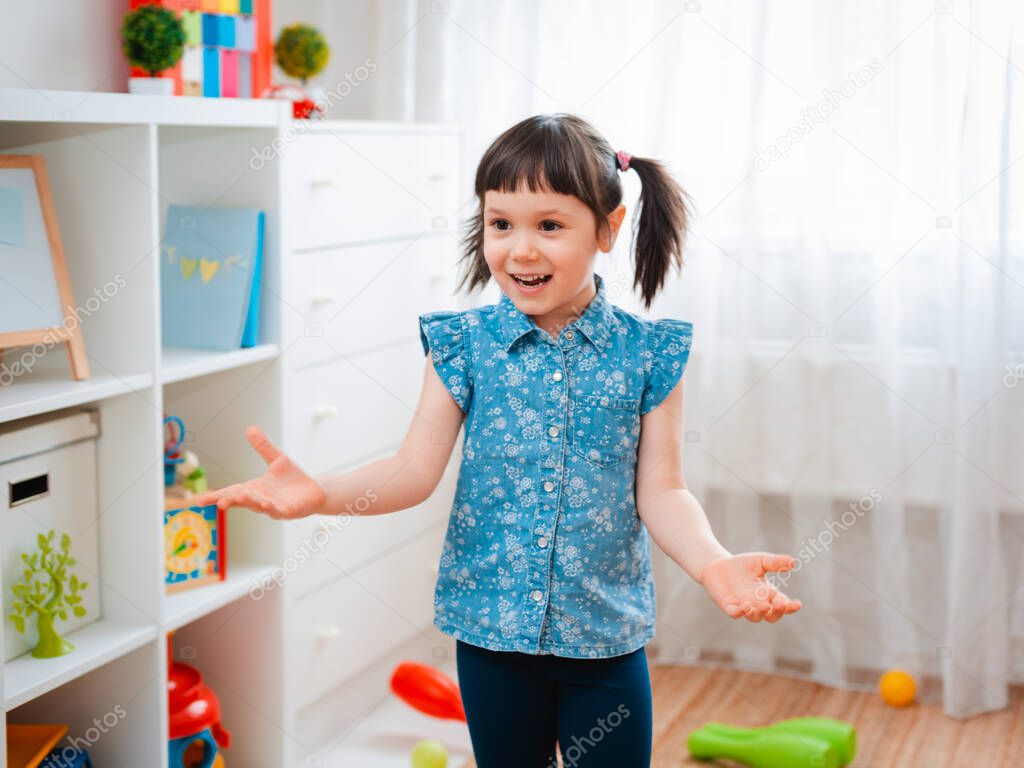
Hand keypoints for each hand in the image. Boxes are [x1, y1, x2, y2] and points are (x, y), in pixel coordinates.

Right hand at [194, 426, 326, 519]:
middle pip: (242, 501)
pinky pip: (278, 511)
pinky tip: (268, 506)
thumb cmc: (293, 478)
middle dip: (231, 501)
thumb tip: (250, 428)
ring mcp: (273, 507)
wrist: (315, 490)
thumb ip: (263, 447)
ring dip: (250, 502)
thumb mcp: (277, 459)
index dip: (216, 496)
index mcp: (254, 489)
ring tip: (240, 497)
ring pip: (258, 506)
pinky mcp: (288, 511)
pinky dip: (273, 509)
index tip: (199, 500)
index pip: (231, 492)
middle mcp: (260, 500)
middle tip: (220, 501)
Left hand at [699, 552, 801, 622]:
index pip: (782, 604)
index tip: (797, 604)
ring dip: (760, 613)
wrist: (718, 565)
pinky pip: (735, 613)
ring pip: (755, 617)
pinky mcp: (728, 606)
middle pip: (771, 616)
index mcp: (769, 595)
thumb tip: (793, 562)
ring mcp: (743, 606)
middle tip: (781, 604)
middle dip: (777, 612)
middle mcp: (758, 604)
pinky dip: (740, 612)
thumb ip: (776, 562)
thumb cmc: (743, 565)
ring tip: (764, 605)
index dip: (790, 607)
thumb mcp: (762, 561)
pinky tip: (745, 606)